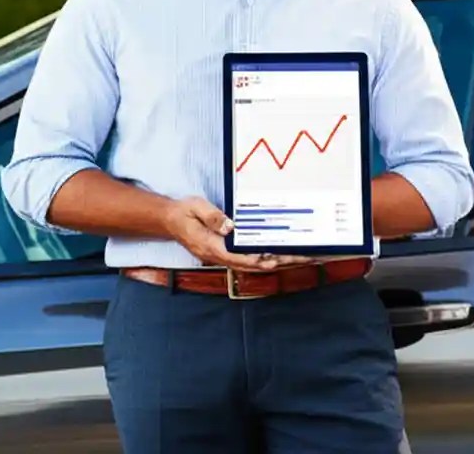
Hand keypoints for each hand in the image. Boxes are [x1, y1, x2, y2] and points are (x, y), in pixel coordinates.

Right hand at [163, 196, 312, 271]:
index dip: (257, 259)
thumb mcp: (196, 206)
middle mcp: (218, 256)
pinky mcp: (225, 254)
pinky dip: (266, 261)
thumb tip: (230, 226)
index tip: (276, 259)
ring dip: (276, 264)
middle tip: (303, 258)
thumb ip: (212, 216)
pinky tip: (280, 258)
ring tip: (299, 259)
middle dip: (278, 262)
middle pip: (252, 265)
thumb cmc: (183, 212)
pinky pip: (249, 262)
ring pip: (253, 266)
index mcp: (211, 246)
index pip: (238, 257)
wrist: (170, 221)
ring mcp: (221, 257)